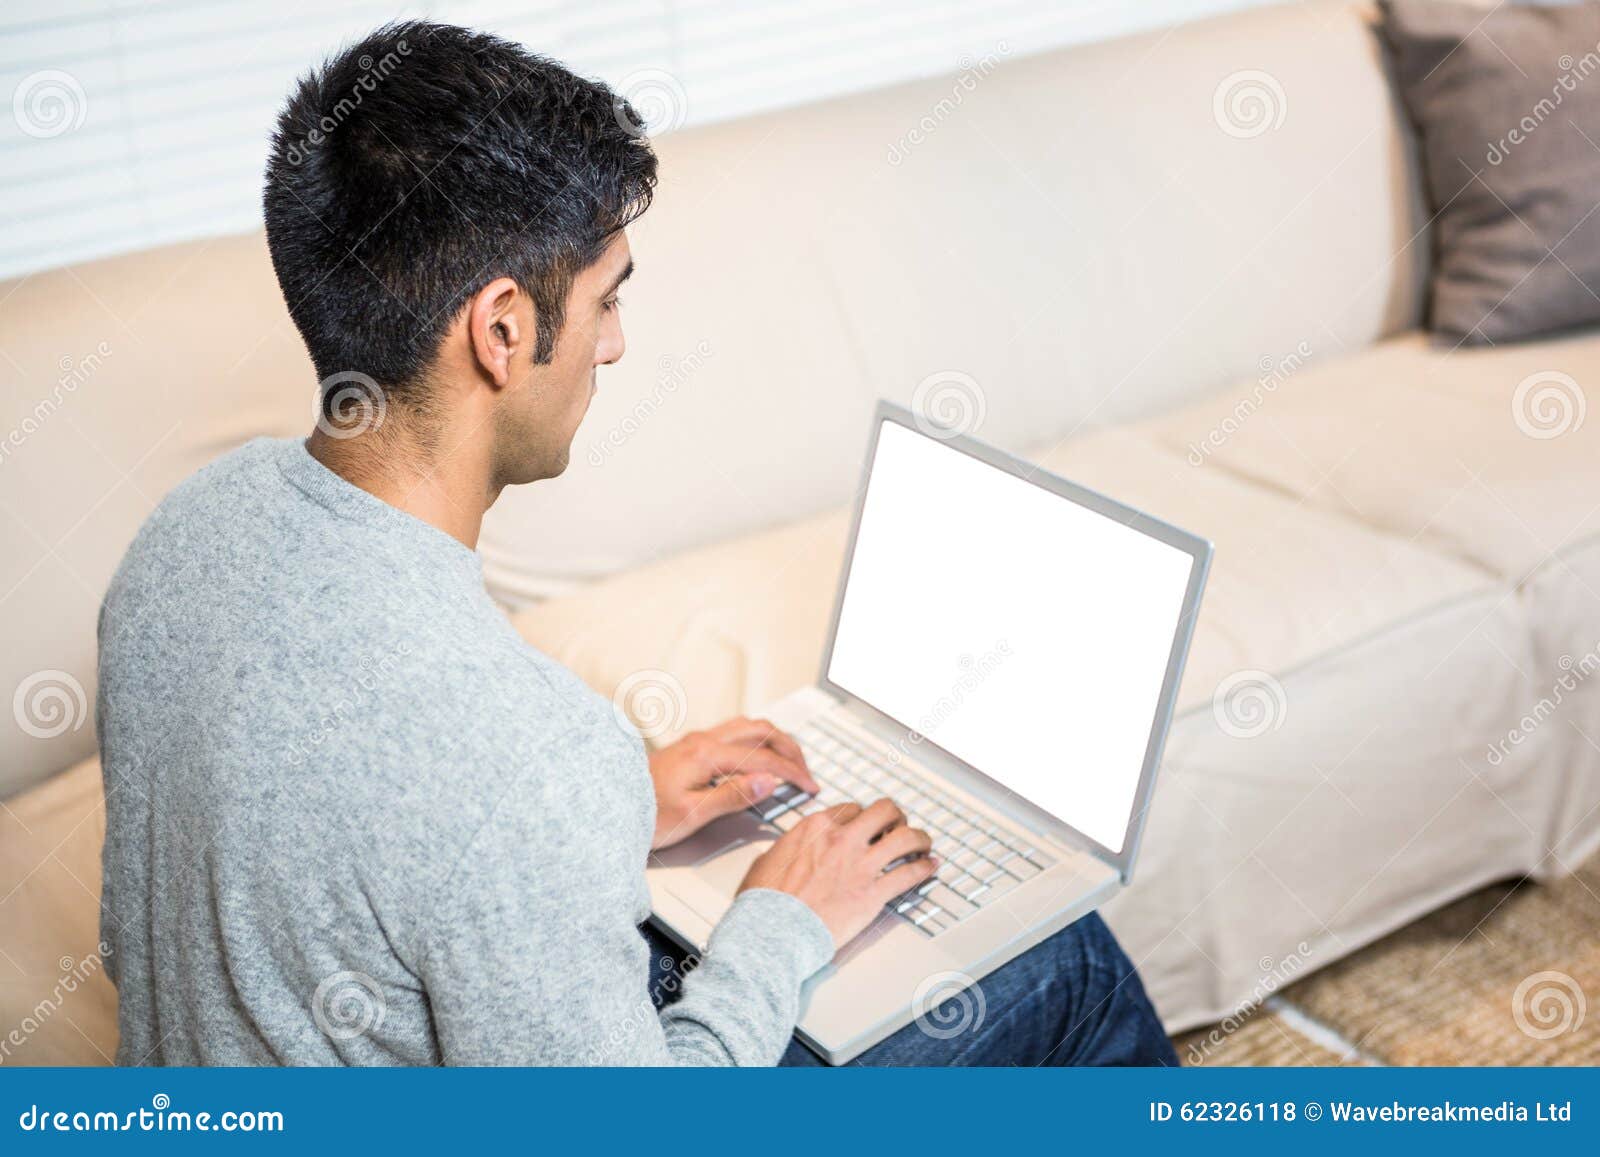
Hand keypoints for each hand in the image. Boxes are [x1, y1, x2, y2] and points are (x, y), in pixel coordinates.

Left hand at [648, 716, 819, 849]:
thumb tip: (769, 780)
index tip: (810, 787)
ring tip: (791, 759)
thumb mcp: (692, 814)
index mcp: (707, 755)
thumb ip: (733, 795)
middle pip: (761, 731)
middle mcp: (703, 741)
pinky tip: (760, 754)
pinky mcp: (691, 748)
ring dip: (775, 740)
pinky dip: (758, 740)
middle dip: (790, 748)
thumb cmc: (645, 815)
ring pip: (748, 726)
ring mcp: (697, 741)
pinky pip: (735, 731)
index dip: (792, 773)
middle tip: (808, 770)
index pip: (764, 759)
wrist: (610, 806)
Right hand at [738, 799, 936, 947]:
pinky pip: (909, 874)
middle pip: (884, 811)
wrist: (773, 932)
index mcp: (816, 827)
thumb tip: (782, 853)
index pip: (852, 808)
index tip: (867, 825)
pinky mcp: (873, 893)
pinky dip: (925, 868)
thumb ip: (784, 851)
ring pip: (905, 837)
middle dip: (895, 817)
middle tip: (898, 825)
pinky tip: (931, 866)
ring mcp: (860, 865)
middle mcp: (842, 839)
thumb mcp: (766, 862)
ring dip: (919, 838)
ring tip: (924, 843)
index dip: (863, 816)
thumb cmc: (764, 903)